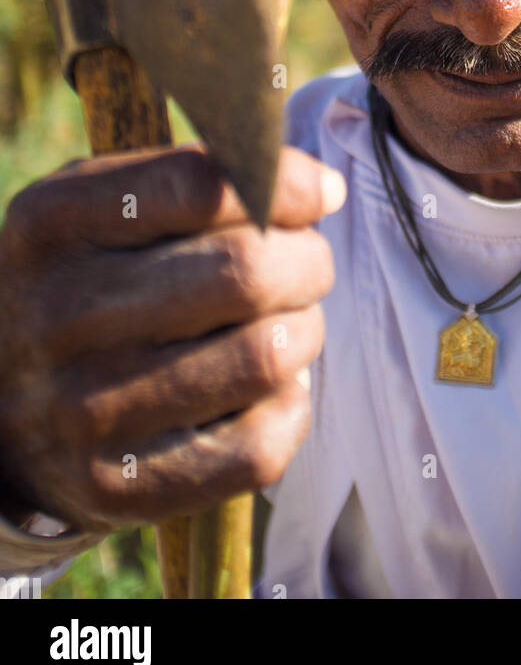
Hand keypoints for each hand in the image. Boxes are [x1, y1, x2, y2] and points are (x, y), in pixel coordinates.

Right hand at [0, 145, 343, 533]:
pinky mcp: (121, 486)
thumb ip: (200, 178)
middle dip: (307, 261)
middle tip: (305, 264)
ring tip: (286, 323)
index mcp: (54, 224)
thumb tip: (322, 190)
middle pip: (245, 273)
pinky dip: (288, 407)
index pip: (200, 187)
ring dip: (303, 331)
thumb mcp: (103, 207)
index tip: (318, 195)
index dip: (285, 186)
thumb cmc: (86, 281)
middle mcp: (61, 314)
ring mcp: (86, 408)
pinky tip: (266, 388)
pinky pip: (258, 446)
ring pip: (266, 357)